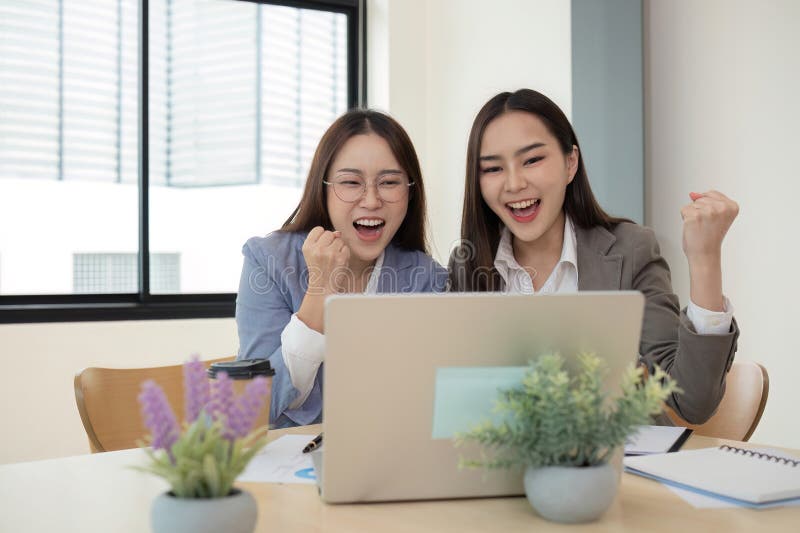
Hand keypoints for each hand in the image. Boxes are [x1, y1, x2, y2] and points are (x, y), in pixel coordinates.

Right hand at [301, 226, 350, 295]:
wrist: (323, 287)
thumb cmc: (318, 268)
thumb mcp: (311, 253)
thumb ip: (321, 239)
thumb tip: (338, 232)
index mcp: (307, 247)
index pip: (318, 229)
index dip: (321, 237)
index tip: (320, 247)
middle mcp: (318, 249)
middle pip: (329, 233)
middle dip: (330, 242)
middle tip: (327, 255)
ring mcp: (330, 253)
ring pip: (339, 240)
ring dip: (338, 247)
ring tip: (332, 258)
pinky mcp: (341, 258)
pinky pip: (346, 248)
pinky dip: (344, 254)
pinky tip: (338, 262)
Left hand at [681, 190, 737, 311]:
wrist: (705, 254)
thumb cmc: (710, 237)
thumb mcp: (717, 215)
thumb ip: (708, 201)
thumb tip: (693, 194)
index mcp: (732, 206)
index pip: (711, 194)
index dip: (707, 207)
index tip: (712, 220)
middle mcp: (722, 207)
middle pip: (701, 198)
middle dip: (699, 210)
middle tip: (705, 225)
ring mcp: (708, 211)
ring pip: (692, 204)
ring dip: (693, 215)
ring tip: (700, 227)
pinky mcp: (694, 216)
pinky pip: (684, 210)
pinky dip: (685, 219)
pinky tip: (693, 228)